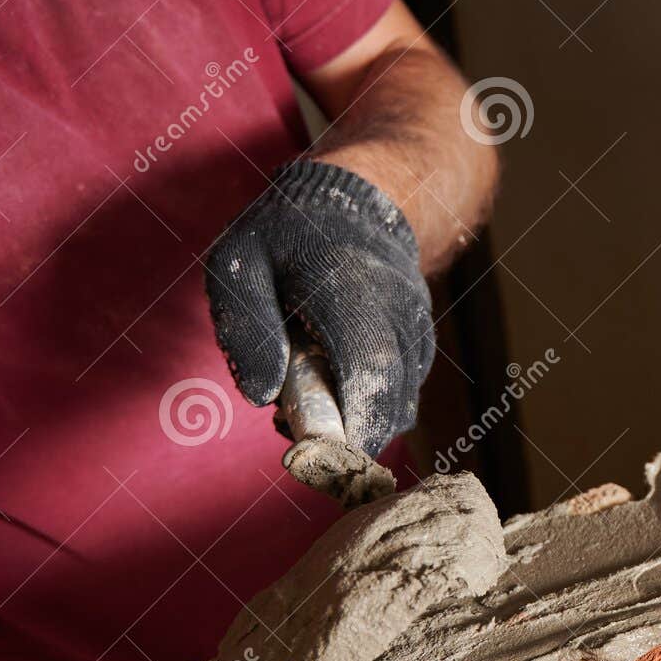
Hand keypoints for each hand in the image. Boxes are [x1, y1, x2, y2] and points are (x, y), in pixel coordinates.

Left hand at [204, 161, 434, 457]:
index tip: (322, 456)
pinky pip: (402, 398)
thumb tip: (263, 395)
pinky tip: (333, 393)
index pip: (369, 366)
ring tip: (308, 403)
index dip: (353, 421)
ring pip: (401, 406)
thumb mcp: (238, 262)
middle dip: (349, 438)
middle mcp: (398, 308)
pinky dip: (370, 412)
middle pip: (392, 399)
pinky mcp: (423, 348)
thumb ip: (243, 326)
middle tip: (300, 442)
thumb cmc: (283, 237)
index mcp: (348, 283)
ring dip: (357, 426)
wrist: (356, 205)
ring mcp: (418, 329)